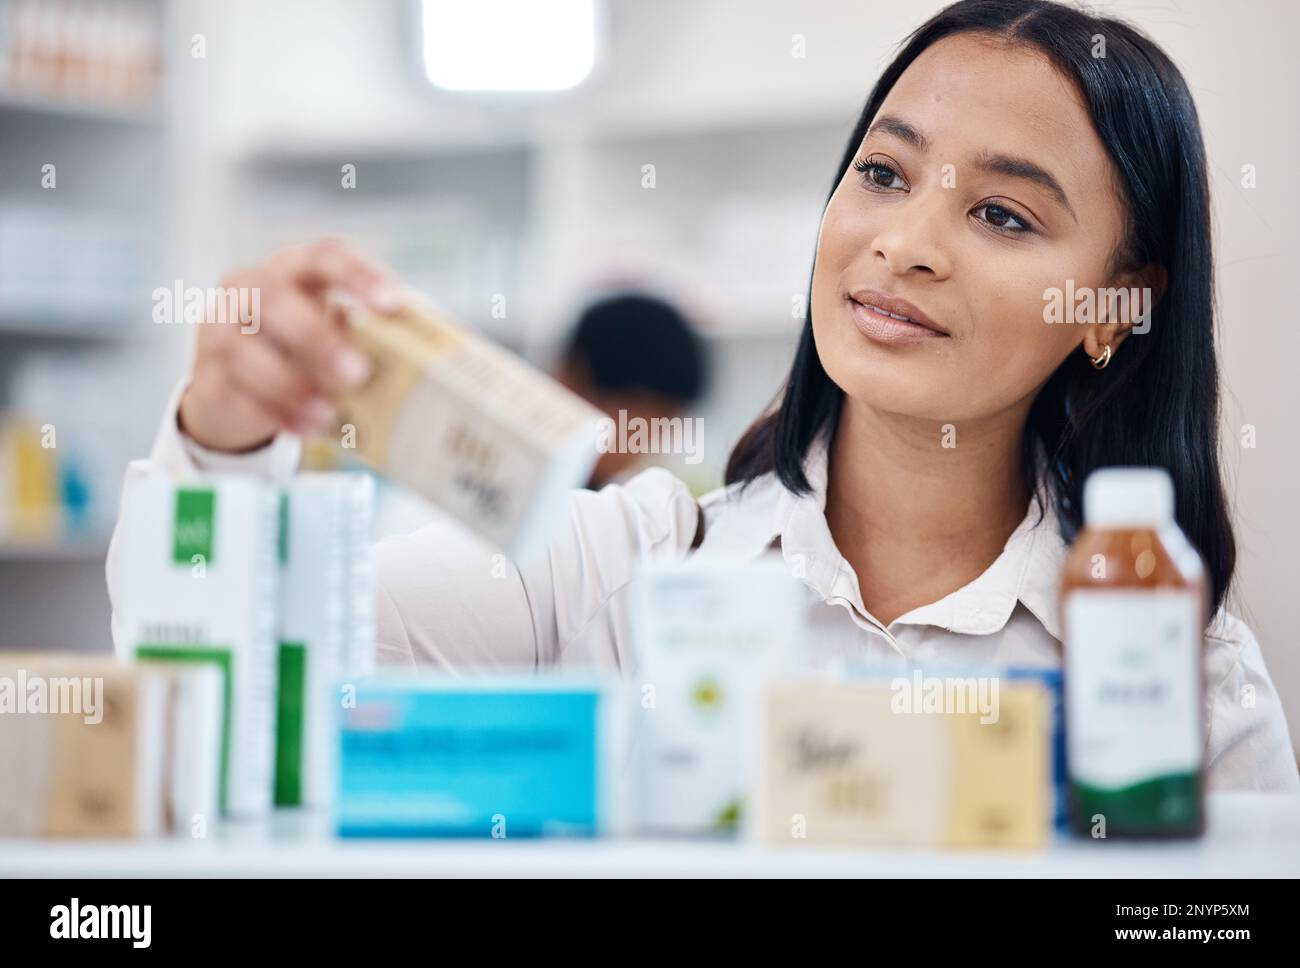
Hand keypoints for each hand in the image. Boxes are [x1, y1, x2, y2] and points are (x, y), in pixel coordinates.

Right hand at [178, 238, 399, 452]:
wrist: (236, 390)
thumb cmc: (299, 354)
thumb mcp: (333, 337)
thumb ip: (365, 341)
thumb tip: (419, 363)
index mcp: (291, 270)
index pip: (322, 256)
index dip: (357, 275)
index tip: (391, 304)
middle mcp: (248, 291)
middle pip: (274, 297)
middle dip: (316, 335)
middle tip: (356, 372)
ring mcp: (219, 331)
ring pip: (244, 348)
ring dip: (291, 383)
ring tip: (329, 412)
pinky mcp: (206, 377)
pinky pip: (236, 392)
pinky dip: (276, 412)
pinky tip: (307, 428)